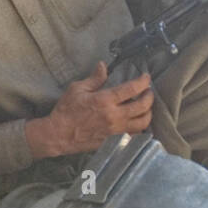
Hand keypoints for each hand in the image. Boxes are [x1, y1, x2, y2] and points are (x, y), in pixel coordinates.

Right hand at [26, 61, 151, 156]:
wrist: (58, 135)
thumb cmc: (66, 111)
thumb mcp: (77, 89)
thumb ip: (94, 79)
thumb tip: (103, 66)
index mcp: (105, 100)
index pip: (132, 89)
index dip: (143, 81)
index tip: (146, 77)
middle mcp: (114, 116)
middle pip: (143, 106)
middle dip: (149, 96)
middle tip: (148, 91)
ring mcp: (116, 130)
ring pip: (143, 123)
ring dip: (148, 113)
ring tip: (145, 107)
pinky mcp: (114, 141)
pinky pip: (135, 135)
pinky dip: (140, 129)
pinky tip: (137, 123)